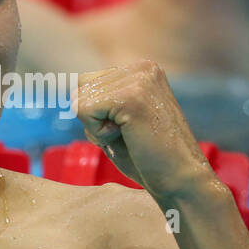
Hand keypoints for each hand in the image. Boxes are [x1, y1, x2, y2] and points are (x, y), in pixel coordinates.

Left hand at [73, 61, 217, 201]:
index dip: (97, 116)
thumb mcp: (120, 121)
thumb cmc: (149, 159)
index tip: (129, 130)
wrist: (181, 181)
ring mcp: (139, 79)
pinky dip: (98, 133)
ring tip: (131, 136)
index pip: (88, 83)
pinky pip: (83, 111)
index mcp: (143, 70)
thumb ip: (100, 102)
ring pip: (79, 100)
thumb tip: (67, 95)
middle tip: (129, 136)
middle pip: (80, 89)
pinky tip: (129, 138)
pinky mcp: (131, 96)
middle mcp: (143, 67)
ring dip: (97, 128)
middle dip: (94, 120)